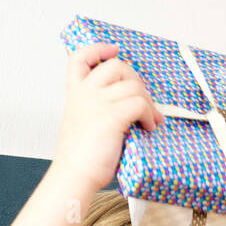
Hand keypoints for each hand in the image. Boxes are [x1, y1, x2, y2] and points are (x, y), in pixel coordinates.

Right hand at [51, 41, 164, 197]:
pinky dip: (149, 115)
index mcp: (75, 94)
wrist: (74, 176)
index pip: (80, 58)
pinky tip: (148, 127)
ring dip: (148, 102)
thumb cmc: (80, 158)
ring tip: (151, 120)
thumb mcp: (82, 124)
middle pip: (116, 66)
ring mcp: (98, 103)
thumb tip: (128, 107)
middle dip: (136, 80)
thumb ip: (97, 108)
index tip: (113, 49)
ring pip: (134, 86)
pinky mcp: (112, 116)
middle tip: (143, 100)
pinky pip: (140, 104)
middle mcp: (85, 93)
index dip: (98, 49)